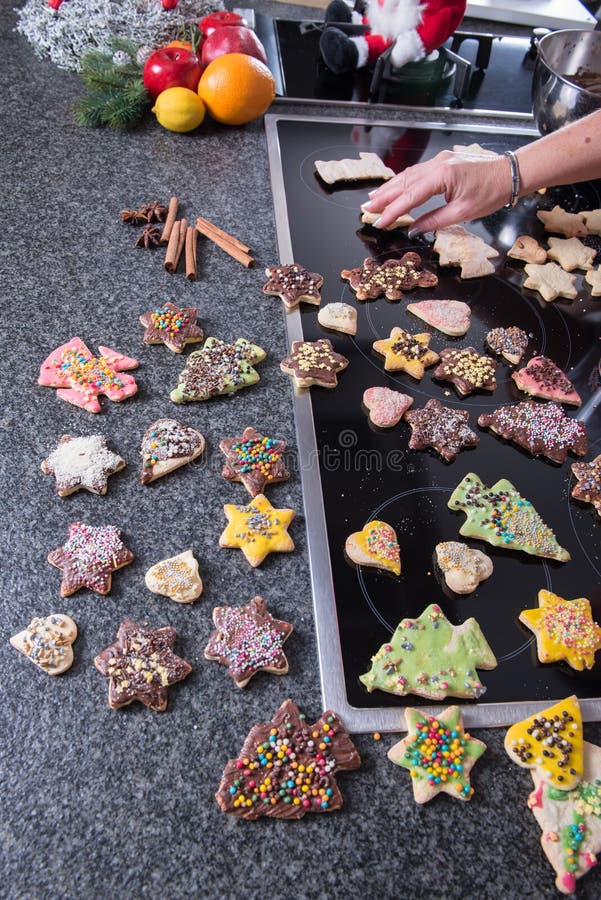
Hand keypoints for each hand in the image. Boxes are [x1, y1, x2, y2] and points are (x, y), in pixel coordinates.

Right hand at [363, 150, 512, 232]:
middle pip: (404, 182)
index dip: (393, 211)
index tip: (379, 222)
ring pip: (408, 175)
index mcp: (442, 176)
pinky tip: (394, 187)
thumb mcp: (463, 212)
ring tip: (374, 198)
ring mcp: (439, 160)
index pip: (410, 196)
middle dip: (384, 196)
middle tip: (366, 208)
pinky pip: (417, 172)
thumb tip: (413, 229)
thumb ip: (435, 221)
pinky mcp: (443, 161)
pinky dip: (403, 181)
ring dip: (390, 188)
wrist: (510, 173)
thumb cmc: (491, 193)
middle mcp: (438, 164)